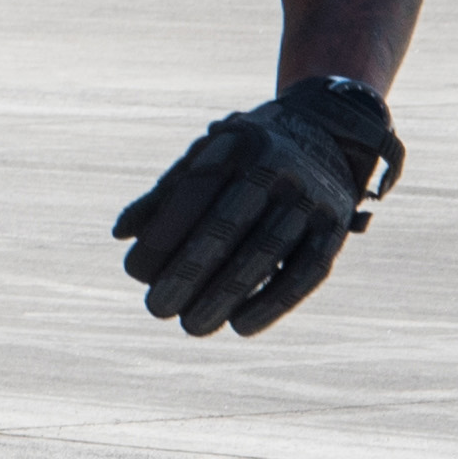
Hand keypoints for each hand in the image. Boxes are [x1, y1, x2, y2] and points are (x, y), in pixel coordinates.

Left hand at [113, 78, 404, 337]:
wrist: (327, 131)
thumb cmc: (247, 155)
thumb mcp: (206, 156)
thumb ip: (165, 193)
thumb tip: (121, 233)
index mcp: (237, 146)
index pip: (194, 193)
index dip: (163, 235)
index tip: (134, 273)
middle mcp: (278, 168)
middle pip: (228, 226)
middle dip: (189, 272)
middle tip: (157, 309)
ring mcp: (311, 197)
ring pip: (265, 252)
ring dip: (226, 295)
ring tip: (193, 326)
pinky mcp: (336, 227)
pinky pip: (306, 271)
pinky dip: (274, 303)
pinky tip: (241, 326)